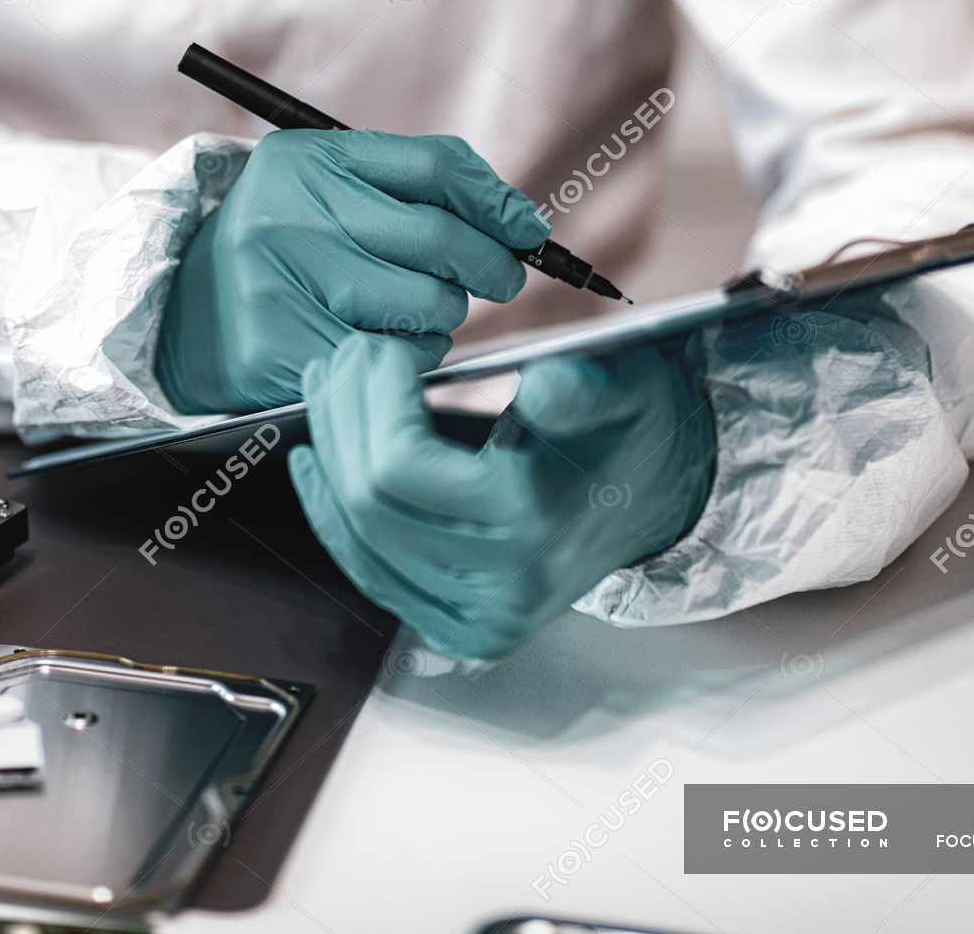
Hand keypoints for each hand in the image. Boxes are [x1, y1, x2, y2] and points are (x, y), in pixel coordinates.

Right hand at [156, 128, 548, 413]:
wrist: (180, 314)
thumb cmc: (282, 248)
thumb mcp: (327, 190)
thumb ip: (410, 187)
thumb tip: (519, 223)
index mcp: (306, 160)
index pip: (435, 167)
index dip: (496, 201)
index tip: (526, 230)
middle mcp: (288, 214)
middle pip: (440, 241)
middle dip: (490, 267)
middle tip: (500, 279)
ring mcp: (279, 283)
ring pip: (424, 307)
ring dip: (442, 317)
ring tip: (415, 311)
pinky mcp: (279, 347)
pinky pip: (390, 358)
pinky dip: (407, 357)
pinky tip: (381, 345)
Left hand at [286, 333, 715, 658]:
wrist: (656, 498)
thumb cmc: (631, 429)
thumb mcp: (626, 387)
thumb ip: (587, 386)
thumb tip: (546, 383)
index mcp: (534, 526)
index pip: (398, 467)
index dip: (371, 397)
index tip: (383, 346)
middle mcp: (501, 589)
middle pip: (366, 499)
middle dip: (341, 415)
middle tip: (347, 356)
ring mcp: (475, 620)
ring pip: (355, 534)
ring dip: (329, 454)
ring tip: (329, 390)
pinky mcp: (456, 627)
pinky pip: (369, 570)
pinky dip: (331, 512)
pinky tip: (317, 461)